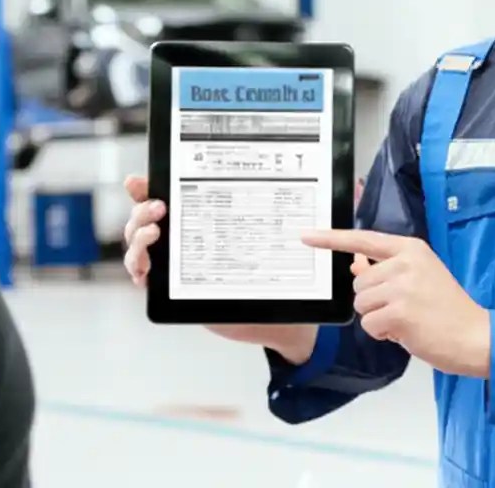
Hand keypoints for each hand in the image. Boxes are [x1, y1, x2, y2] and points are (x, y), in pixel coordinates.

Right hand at [122, 177, 366, 286]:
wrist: (290, 318)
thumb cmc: (291, 273)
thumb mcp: (307, 237)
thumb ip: (329, 211)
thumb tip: (355, 183)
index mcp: (214, 213)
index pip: (176, 190)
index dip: (153, 182)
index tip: (144, 176)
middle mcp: (192, 235)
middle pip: (149, 213)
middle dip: (143, 206)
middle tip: (159, 206)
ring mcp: (182, 263)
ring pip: (143, 243)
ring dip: (139, 235)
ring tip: (157, 231)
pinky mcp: (181, 290)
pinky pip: (148, 279)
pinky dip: (140, 269)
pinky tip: (148, 266)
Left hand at [301, 229, 490, 377]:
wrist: (475, 335)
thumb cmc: (447, 309)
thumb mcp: (419, 277)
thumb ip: (386, 268)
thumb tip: (355, 264)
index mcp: (411, 249)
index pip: (363, 240)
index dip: (331, 239)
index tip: (306, 236)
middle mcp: (405, 263)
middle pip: (359, 283)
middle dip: (373, 301)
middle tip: (403, 308)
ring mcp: (402, 287)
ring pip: (361, 305)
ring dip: (378, 318)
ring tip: (407, 320)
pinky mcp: (400, 312)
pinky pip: (369, 325)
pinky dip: (383, 334)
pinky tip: (406, 332)